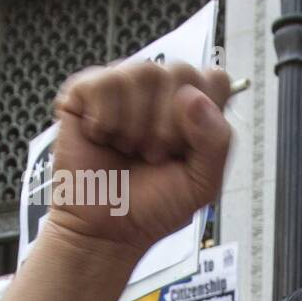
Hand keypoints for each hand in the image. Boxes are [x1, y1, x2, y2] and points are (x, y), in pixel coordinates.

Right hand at [48, 62, 231, 259]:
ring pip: (144, 72)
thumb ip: (216, 142)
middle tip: (154, 154)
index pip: (214, 79)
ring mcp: (123, 89)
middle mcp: (160, 93)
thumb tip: (194, 97)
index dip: (205, 110)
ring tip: (129, 149)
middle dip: (170, 125)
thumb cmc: (152, 207)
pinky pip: (105, 81)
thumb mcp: (202, 183)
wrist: (105, 229)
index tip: (188, 145)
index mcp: (194, 111)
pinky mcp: (85, 91)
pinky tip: (102, 137)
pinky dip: (106, 118)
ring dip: (137, 125)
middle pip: (182, 71)